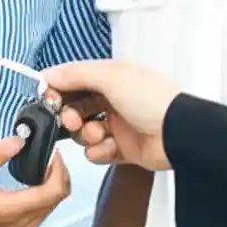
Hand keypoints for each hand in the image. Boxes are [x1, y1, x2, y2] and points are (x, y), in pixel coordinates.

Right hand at [0, 135, 70, 226]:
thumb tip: (20, 139)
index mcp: (12, 208)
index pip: (52, 192)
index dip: (59, 169)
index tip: (53, 151)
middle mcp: (21, 220)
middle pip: (57, 198)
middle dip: (60, 174)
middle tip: (50, 153)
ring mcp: (20, 224)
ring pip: (53, 204)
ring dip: (55, 182)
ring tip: (45, 161)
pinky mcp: (17, 222)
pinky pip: (44, 207)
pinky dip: (47, 191)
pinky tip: (37, 175)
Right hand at [42, 60, 179, 171]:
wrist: (178, 135)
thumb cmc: (152, 100)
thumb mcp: (111, 77)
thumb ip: (76, 74)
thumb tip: (48, 74)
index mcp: (111, 77)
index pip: (74, 80)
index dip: (58, 89)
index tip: (48, 98)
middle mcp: (113, 99)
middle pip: (75, 108)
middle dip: (69, 115)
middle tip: (73, 120)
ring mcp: (118, 124)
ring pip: (83, 132)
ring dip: (86, 135)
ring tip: (98, 135)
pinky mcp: (122, 148)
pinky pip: (97, 152)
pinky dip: (99, 152)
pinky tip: (109, 147)